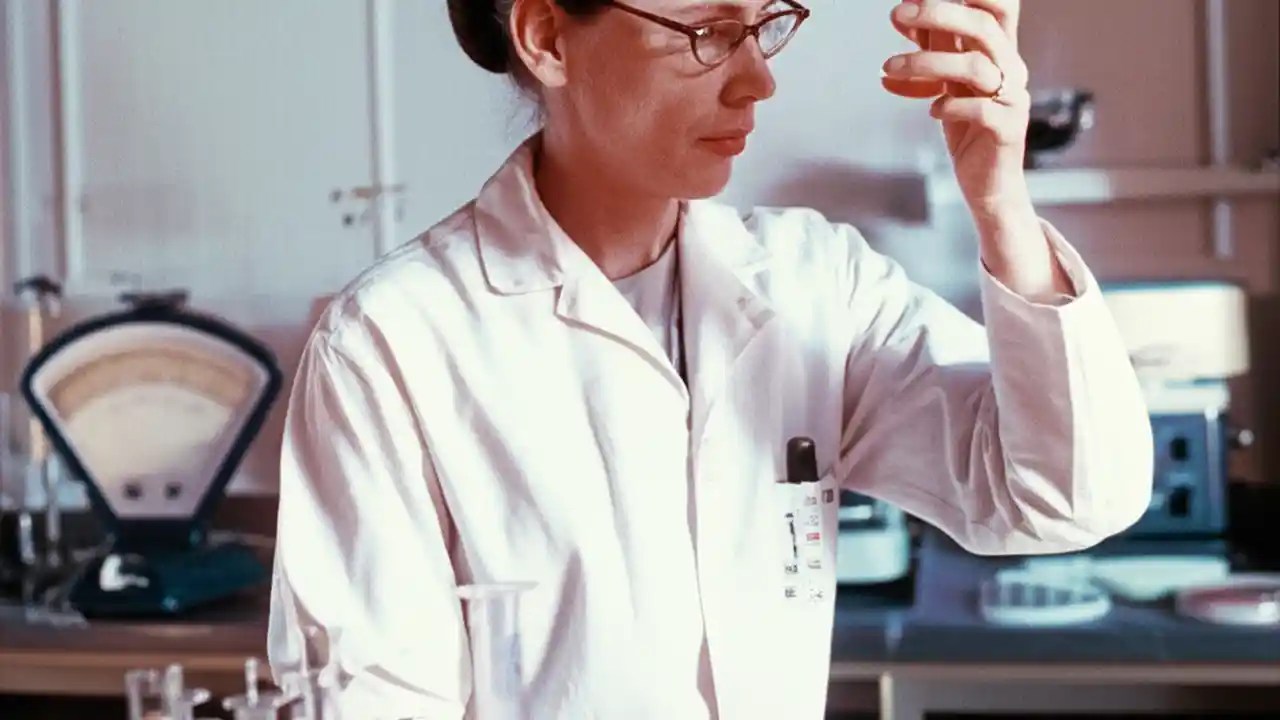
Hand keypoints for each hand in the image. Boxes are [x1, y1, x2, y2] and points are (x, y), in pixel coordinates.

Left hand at [881, 0, 1032, 221]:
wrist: (987, 185)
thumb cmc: (967, 129)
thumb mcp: (946, 82)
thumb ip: (934, 48)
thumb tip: (905, 14)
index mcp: (1000, 51)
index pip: (998, 7)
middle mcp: (1012, 69)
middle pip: (983, 26)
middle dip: (939, 13)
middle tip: (897, 14)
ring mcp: (1014, 99)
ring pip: (975, 66)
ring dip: (926, 63)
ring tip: (888, 68)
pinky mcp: (1007, 130)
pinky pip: (979, 109)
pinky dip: (949, 105)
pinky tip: (931, 110)